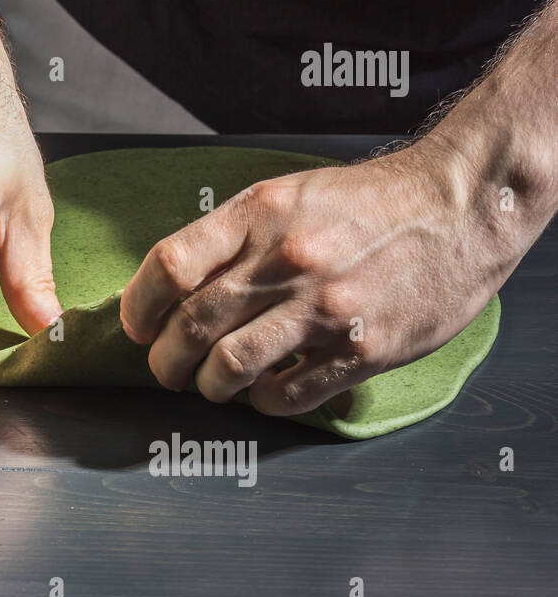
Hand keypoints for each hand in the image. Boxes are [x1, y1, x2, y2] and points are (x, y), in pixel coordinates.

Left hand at [119, 143, 521, 414]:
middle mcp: (285, 262)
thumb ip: (231, 236)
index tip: (137, 326)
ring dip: (207, 386)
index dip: (138, 306)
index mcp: (259, 215)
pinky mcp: (361, 350)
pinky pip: (287, 394)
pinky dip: (262, 401)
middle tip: (166, 368)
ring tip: (209, 385)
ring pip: (229, 368)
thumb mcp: (287, 195)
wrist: (460, 207)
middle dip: (164, 360)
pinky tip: (264, 390)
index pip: (168, 266)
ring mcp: (323, 309)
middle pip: (190, 326)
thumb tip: (174, 285)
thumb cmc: (367, 202)